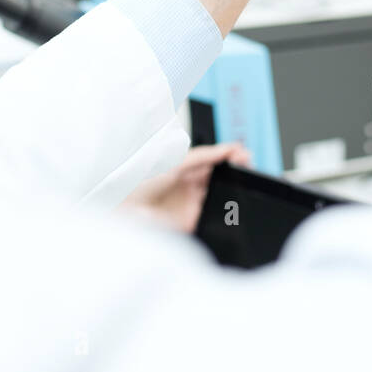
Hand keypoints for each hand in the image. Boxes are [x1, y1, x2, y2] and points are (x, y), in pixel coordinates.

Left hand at [119, 143, 250, 232]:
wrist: (124, 212)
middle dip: (233, 169)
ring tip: (244, 178)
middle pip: (217, 176)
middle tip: (246, 162)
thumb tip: (224, 149)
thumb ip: (201, 156)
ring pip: (219, 194)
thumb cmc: (140, 184)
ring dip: (232, 187)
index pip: (209, 160)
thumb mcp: (174, 163)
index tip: (241, 152)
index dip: (226, 155)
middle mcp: (187, 186)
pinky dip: (226, 209)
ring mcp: (190, 204)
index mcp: (182, 168)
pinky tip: (233, 200)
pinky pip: (213, 215)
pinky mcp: (191, 222)